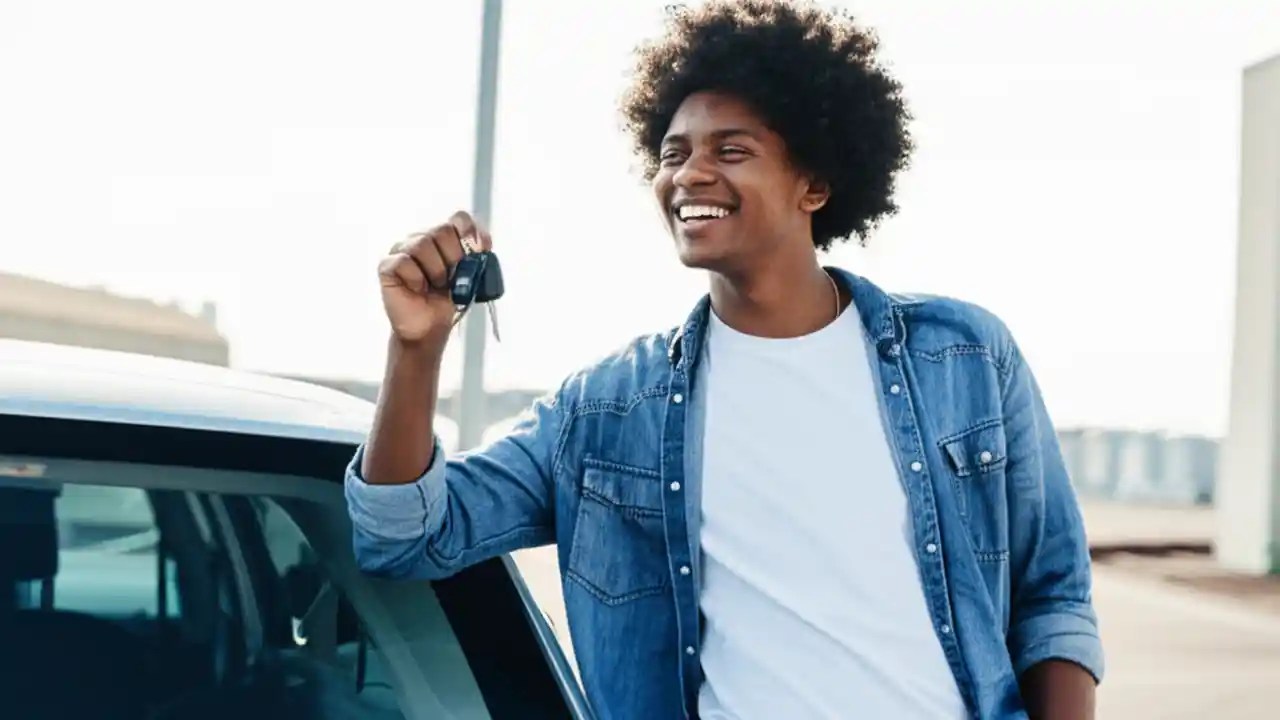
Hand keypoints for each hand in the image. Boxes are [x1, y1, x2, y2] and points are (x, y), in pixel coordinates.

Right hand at [378, 211, 492, 344]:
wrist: (430, 327)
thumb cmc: (448, 299)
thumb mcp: (471, 276)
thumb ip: (478, 256)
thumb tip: (482, 242)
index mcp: (444, 237)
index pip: (459, 219)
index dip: (469, 232)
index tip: (477, 251)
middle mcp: (422, 237)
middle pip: (442, 230)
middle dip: (453, 257)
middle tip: (451, 278)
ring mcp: (402, 249)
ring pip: (422, 244)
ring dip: (435, 271)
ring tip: (434, 285)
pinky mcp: (387, 265)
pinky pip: (404, 261)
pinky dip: (416, 278)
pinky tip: (416, 288)